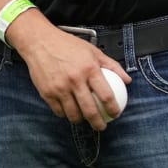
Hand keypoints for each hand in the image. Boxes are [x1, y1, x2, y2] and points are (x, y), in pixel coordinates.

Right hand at [11, 20, 128, 130]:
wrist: (39, 41)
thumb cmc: (67, 44)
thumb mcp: (92, 51)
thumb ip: (112, 65)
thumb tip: (127, 80)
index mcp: (89, 69)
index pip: (106, 96)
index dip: (114, 109)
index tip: (116, 114)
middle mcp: (75, 79)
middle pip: (90, 111)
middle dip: (98, 124)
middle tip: (101, 126)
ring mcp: (59, 87)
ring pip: (73, 114)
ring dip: (81, 120)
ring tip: (84, 119)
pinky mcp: (47, 92)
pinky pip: (59, 111)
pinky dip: (65, 114)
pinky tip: (68, 111)